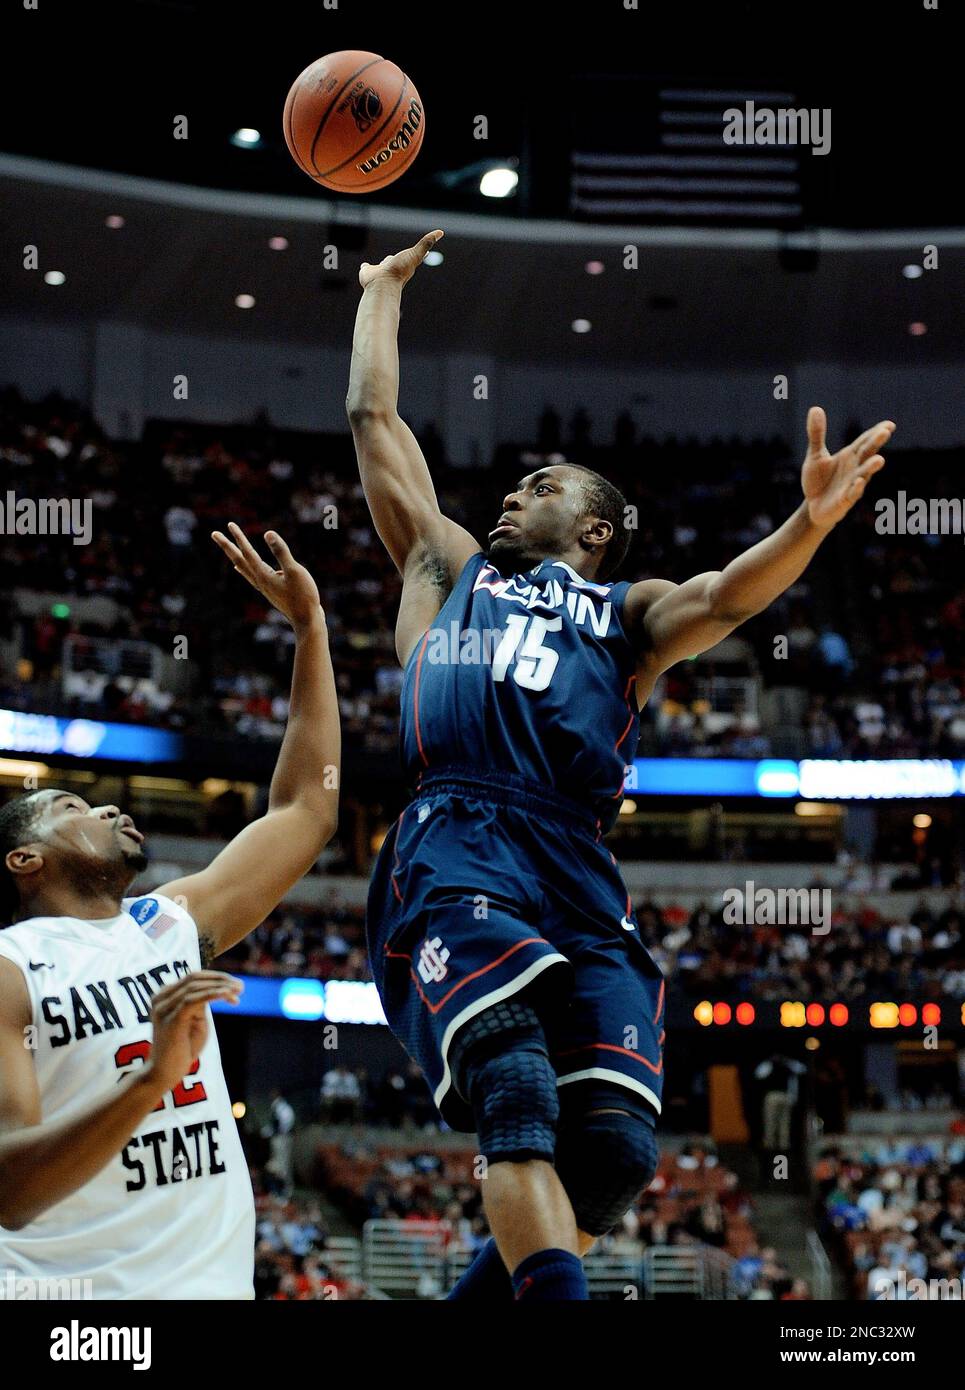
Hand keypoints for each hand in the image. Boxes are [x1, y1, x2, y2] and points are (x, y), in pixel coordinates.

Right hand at [146, 970, 241, 1093]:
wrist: (164, 1074)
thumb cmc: (182, 1049)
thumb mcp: (195, 1021)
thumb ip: (201, 1003)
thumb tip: (216, 988)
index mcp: (166, 996)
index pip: (193, 978)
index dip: (216, 977)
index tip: (236, 983)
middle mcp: (161, 998)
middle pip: (194, 978)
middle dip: (220, 979)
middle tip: (241, 986)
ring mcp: (164, 1008)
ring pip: (195, 987)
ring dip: (220, 987)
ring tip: (239, 991)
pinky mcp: (172, 1020)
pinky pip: (193, 1000)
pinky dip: (213, 994)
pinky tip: (228, 996)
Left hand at [212, 524, 323, 631]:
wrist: (307, 621)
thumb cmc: (304, 596)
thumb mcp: (295, 571)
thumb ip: (281, 552)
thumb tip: (268, 533)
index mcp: (263, 575)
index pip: (247, 552)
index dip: (238, 537)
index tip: (229, 524)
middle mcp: (260, 581)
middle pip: (239, 560)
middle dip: (227, 546)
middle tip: (214, 534)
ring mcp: (265, 588)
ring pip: (244, 568)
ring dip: (234, 557)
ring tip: (227, 549)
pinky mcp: (271, 591)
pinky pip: (252, 577)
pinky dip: (245, 570)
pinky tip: (246, 570)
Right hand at [358, 229, 443, 290]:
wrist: (381, 284)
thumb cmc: (399, 270)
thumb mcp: (416, 254)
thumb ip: (426, 243)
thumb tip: (440, 232)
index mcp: (405, 264)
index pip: (414, 255)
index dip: (420, 252)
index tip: (426, 252)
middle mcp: (394, 267)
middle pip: (397, 260)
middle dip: (398, 258)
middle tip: (399, 257)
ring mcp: (381, 271)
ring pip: (382, 265)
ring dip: (383, 264)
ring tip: (383, 263)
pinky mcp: (368, 273)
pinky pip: (366, 268)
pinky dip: (365, 267)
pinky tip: (365, 267)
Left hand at [801, 407, 894, 530]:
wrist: (812, 507)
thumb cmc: (818, 480)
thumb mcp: (815, 455)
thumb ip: (817, 434)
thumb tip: (815, 408)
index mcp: (850, 456)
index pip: (865, 441)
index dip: (876, 432)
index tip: (889, 424)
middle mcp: (855, 468)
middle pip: (867, 454)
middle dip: (875, 443)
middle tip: (886, 431)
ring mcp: (852, 484)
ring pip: (863, 475)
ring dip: (870, 467)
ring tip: (879, 459)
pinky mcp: (844, 500)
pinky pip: (851, 494)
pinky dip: (855, 489)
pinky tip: (858, 482)